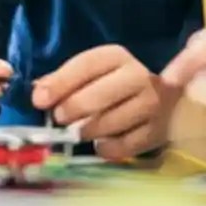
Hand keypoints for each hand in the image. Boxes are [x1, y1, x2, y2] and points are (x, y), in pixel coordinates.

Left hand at [32, 45, 172, 160]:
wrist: (167, 103)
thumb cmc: (117, 86)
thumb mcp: (94, 74)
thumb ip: (65, 81)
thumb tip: (38, 92)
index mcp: (117, 57)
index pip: (87, 65)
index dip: (61, 82)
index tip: (39, 100)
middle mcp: (138, 77)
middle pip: (98, 96)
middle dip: (72, 109)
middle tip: (59, 118)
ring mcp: (151, 106)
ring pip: (109, 124)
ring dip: (86, 131)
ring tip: (80, 131)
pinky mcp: (155, 133)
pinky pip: (121, 147)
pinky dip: (105, 148)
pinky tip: (101, 142)